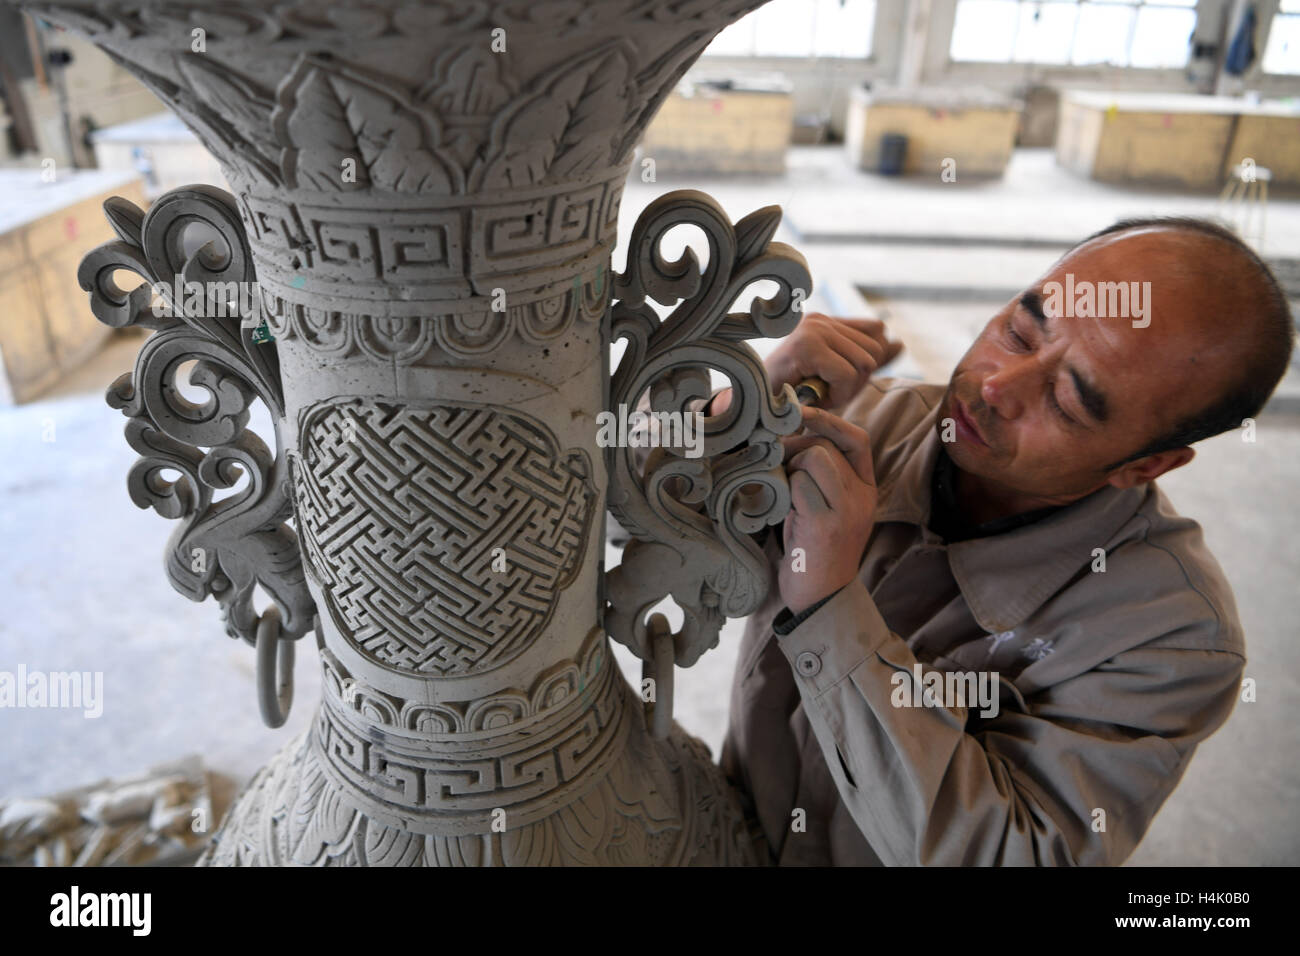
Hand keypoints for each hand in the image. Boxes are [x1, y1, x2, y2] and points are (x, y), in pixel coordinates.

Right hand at [707, 314, 900, 418]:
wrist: (753, 409)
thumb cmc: (791, 396)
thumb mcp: (834, 376)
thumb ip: (866, 360)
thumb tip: (900, 344)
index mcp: (824, 321)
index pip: (875, 331)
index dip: (867, 362)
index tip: (838, 381)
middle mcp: (818, 320)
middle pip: (874, 349)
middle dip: (857, 379)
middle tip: (827, 392)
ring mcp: (812, 330)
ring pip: (863, 362)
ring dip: (846, 389)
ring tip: (819, 394)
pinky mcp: (807, 346)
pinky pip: (846, 373)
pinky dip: (837, 394)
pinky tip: (815, 397)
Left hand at [778, 405, 876, 614]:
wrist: (821, 598)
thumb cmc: (815, 551)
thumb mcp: (827, 508)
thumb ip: (821, 476)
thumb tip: (791, 436)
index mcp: (866, 489)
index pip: (857, 439)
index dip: (828, 420)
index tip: (800, 414)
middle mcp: (862, 496)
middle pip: (826, 445)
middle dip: (794, 446)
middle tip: (776, 464)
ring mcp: (846, 509)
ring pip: (813, 457)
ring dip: (789, 468)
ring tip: (783, 492)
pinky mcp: (824, 523)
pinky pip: (798, 483)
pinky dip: (783, 490)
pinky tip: (781, 509)